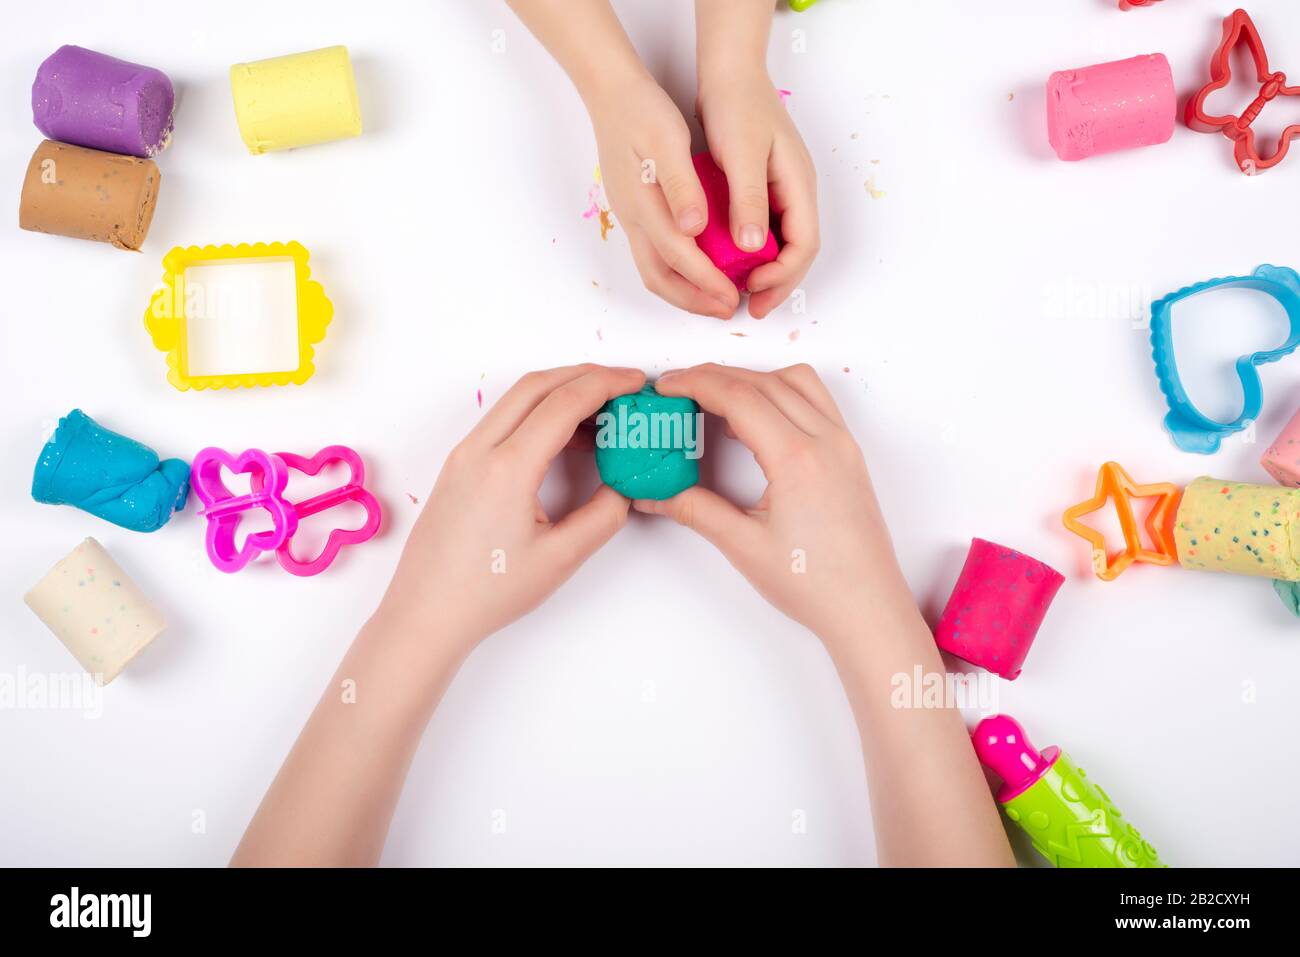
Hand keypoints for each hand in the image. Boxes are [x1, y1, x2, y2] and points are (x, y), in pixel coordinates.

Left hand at [378, 364, 645, 654]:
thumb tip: (622, 486)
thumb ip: (603, 516)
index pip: (564, 403)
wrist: (426, 613)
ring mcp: (463, 455)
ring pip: (516, 399)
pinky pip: (502, 419)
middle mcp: (479, 450)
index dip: (607, 384)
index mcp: (507, 468)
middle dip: (585, 374)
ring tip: (599, 407)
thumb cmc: (485, 593)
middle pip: (537, 385)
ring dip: (559, 389)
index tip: (636, 381)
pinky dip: (537, 411)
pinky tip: (562, 434)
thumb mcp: (560, 559)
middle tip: (623, 383)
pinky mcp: (458, 466)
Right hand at [588, 75, 739, 318]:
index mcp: (644, 204)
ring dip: (684, 291)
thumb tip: (694, 228)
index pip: (678, 256)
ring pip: (654, 270)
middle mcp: (634, 219)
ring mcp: (631, 217)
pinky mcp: (634, 210)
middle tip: (725, 308)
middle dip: (694, 300)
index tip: (731, 296)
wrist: (610, 92)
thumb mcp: (667, 140)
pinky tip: (699, 266)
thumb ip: (681, 186)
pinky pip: (653, 254)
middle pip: (660, 278)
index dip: (706, 281)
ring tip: (715, 297)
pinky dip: (677, 271)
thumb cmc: (641, 111)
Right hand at [633, 364, 901, 649]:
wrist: (866, 608)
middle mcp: (826, 441)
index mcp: (798, 459)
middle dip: (715, 376)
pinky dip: (779, 394)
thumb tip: (655, 494)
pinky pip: (814, 401)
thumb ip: (695, 510)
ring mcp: (842, 444)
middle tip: (677, 388)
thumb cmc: (816, 584)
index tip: (666, 387)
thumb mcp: (744, 546)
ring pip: (794, 382)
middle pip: (763, 381)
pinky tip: (753, 421)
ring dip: (751, 379)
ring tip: (715, 398)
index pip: (739, 397)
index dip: (696, 384)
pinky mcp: (849, 454)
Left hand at [696, 71, 819, 317]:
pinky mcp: (763, 188)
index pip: (804, 245)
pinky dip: (752, 252)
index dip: (783, 276)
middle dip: (778, 283)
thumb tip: (756, 248)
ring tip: (741, 291)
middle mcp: (796, 191)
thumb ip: (750, 200)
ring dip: (766, 271)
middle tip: (752, 308)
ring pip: (782, 243)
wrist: (729, 73)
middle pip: (798, 250)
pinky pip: (765, 229)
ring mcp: (781, 190)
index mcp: (799, 184)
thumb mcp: (742, 154)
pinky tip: (731, 262)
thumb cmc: (737, 106)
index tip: (755, 291)